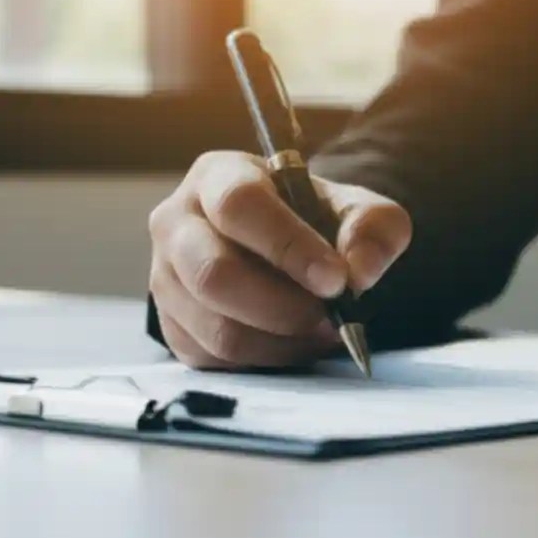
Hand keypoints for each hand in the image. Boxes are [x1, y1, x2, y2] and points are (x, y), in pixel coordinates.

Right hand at [148, 151, 411, 369]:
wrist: (278, 246)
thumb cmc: (309, 219)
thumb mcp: (353, 208)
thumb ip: (372, 228)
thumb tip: (359, 272)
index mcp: (217, 177)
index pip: (238, 205)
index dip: (287, 245)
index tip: (334, 280)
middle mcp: (176, 223)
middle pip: (214, 275)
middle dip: (283, 307)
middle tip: (330, 315)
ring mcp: (165, 278)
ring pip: (217, 329)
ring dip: (281, 341)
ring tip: (320, 329)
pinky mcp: (171, 326)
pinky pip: (216, 360)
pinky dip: (266, 361)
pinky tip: (294, 342)